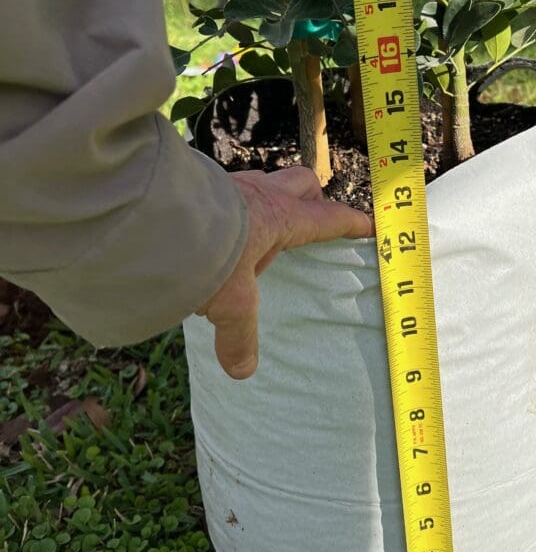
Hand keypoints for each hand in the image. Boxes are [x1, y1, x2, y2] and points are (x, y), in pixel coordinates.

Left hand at [196, 167, 372, 379]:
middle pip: (302, 183)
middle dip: (311, 198)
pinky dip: (231, 206)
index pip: (327, 219)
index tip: (368, 224)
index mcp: (281, 218)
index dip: (350, 223)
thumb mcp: (228, 302)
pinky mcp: (200, 181)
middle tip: (307, 223)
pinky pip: (227, 189)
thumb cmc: (205, 251)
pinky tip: (215, 231)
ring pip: (263, 182)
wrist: (150, 212)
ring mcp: (229, 182)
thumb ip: (238, 335)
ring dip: (266, 202)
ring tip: (252, 236)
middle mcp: (260, 194)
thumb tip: (242, 370)